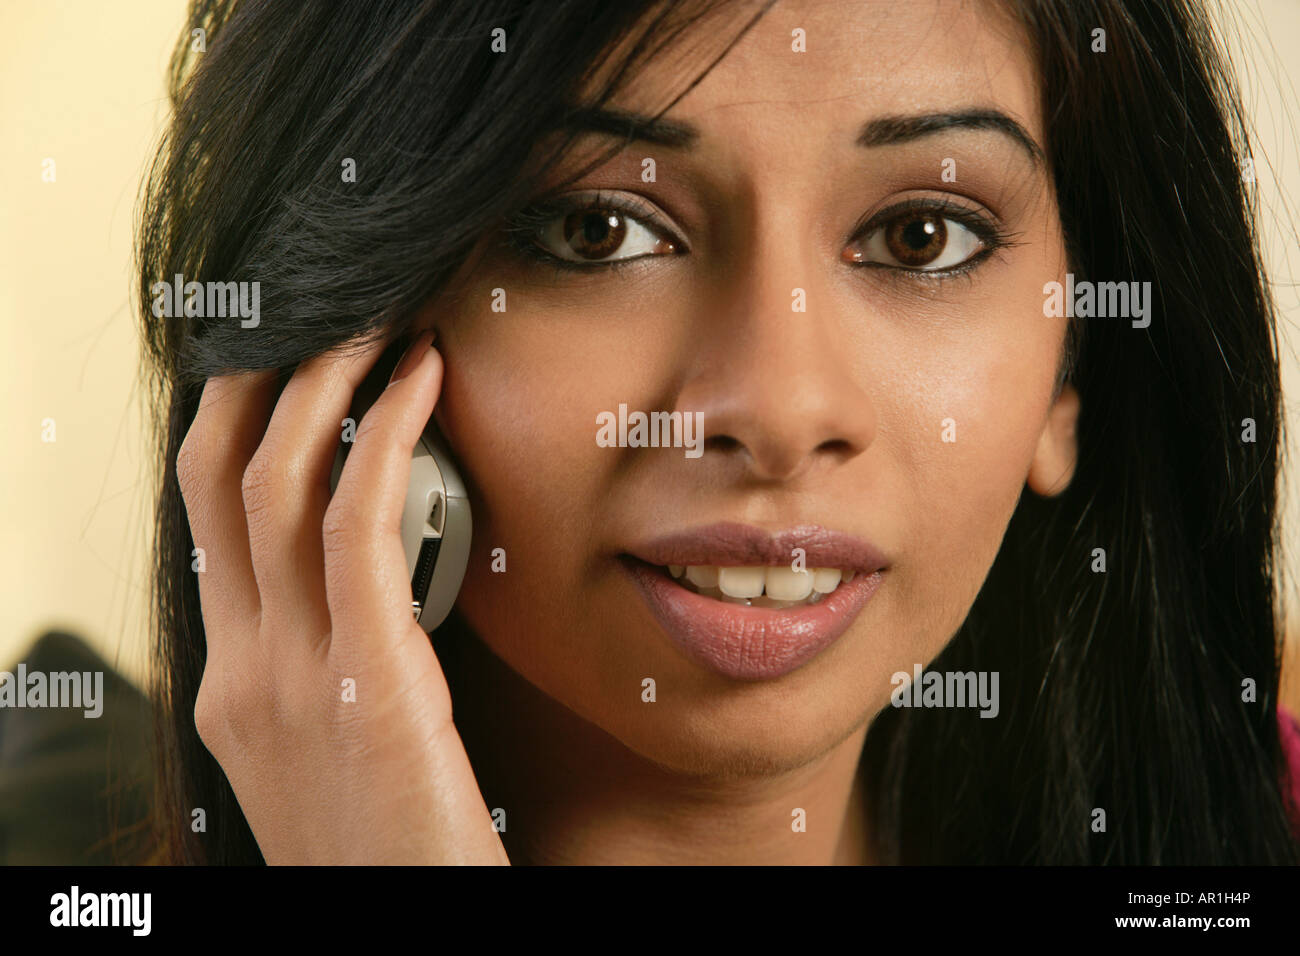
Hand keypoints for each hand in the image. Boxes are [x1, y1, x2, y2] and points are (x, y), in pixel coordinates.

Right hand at [176, 329, 507, 863]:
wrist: (411, 931)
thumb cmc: (403, 846)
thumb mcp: (344, 747)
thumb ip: (340, 663)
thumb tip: (381, 576)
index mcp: (235, 684)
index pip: (208, 519)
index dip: (237, 421)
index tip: (285, 359)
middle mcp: (242, 670)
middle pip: (216, 480)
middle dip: (260, 375)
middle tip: (327, 309)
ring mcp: (287, 677)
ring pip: (273, 482)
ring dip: (322, 378)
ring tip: (378, 316)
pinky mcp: (363, 684)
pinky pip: (356, 524)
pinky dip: (386, 433)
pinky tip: (424, 377)